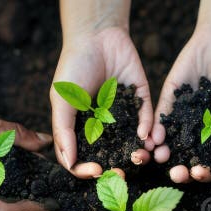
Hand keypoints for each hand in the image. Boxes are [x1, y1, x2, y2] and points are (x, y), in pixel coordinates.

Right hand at [51, 27, 153, 177]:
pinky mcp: (141, 102)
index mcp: (81, 131)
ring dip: (139, 153)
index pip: (83, 159)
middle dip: (118, 167)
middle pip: (111, 156)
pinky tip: (146, 135)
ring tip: (143, 156)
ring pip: (133, 142)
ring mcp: (123, 116)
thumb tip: (69, 162)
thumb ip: (64, 131)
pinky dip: (148, 129)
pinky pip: (147, 120)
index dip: (88, 170)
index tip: (97, 171)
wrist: (96, 37)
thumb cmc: (73, 68)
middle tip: (123, 173)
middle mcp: (104, 128)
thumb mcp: (62, 100)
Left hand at [152, 26, 210, 182]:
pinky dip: (156, 129)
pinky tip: (154, 138)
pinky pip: (161, 118)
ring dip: (164, 153)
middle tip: (178, 174)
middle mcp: (201, 130)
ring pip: (171, 141)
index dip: (206, 170)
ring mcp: (185, 115)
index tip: (201, 173)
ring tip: (161, 158)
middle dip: (181, 169)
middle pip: (188, 156)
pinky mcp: (170, 99)